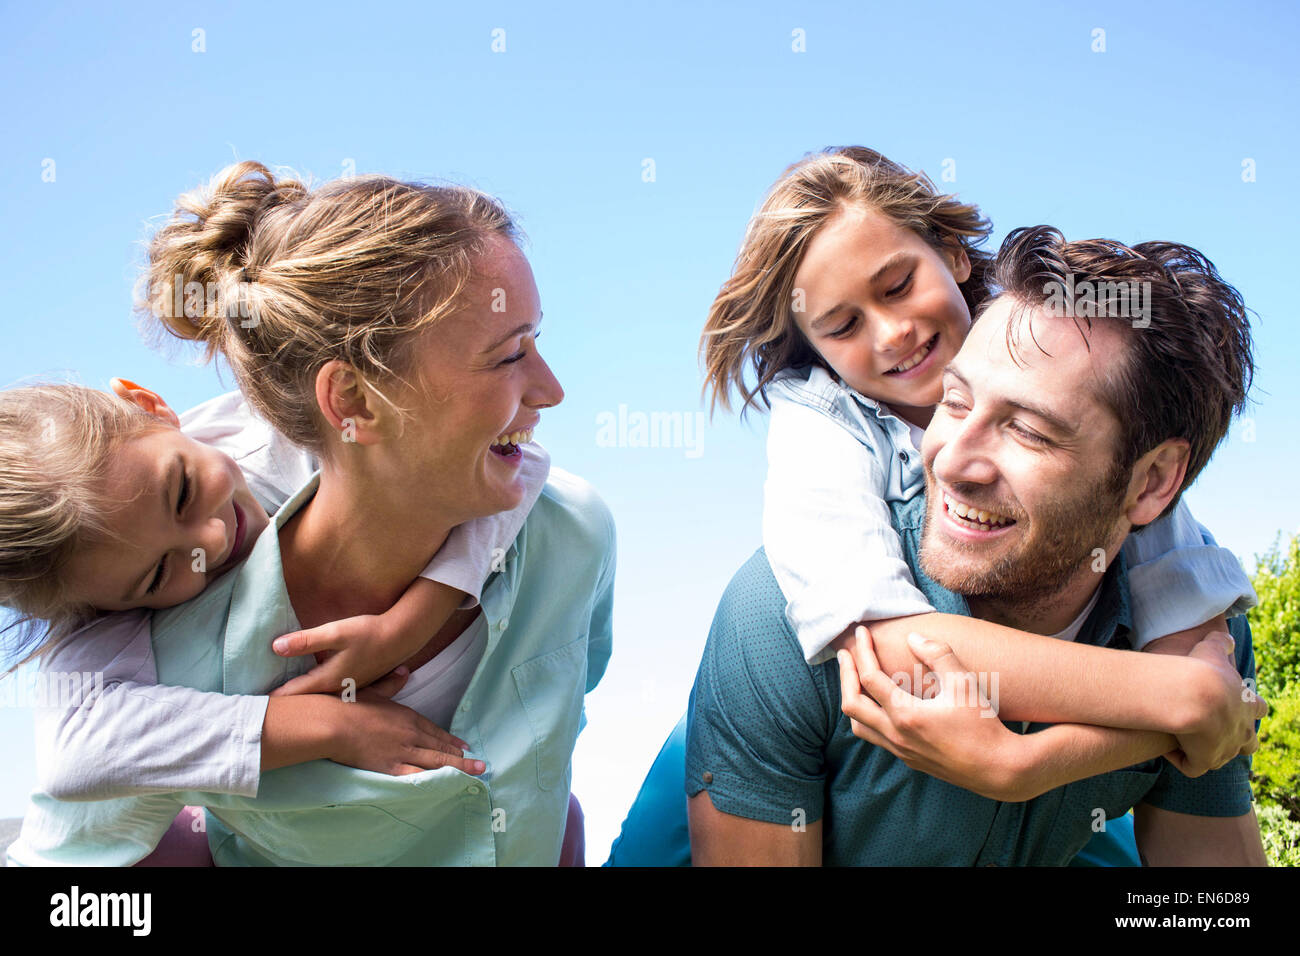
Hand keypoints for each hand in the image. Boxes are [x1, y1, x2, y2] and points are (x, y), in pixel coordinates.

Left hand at [269, 613, 408, 696]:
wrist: (403, 636)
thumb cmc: (369, 632)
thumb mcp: (335, 632)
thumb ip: (306, 640)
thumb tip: (275, 647)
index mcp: (328, 679)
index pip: (295, 693)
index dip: (275, 701)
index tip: (256, 710)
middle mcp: (338, 690)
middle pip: (307, 702)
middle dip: (287, 707)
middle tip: (265, 714)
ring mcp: (350, 689)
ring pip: (321, 702)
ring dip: (304, 704)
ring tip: (287, 709)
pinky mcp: (358, 684)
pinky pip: (334, 698)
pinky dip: (321, 700)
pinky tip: (318, 700)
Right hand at [327, 689, 484, 776]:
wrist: (333, 723)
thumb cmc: (350, 705)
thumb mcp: (375, 690)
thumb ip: (392, 682)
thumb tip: (405, 671)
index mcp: (408, 716)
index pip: (436, 730)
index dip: (451, 740)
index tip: (465, 746)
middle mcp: (411, 734)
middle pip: (441, 747)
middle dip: (462, 756)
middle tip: (479, 763)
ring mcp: (403, 751)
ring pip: (437, 762)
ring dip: (458, 768)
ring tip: (474, 772)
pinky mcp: (391, 767)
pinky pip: (418, 776)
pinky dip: (434, 780)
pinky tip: (447, 784)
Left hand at [836, 625, 1035, 801]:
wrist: (999, 769)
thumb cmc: (984, 725)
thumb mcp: (964, 683)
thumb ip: (937, 654)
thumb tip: (913, 636)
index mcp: (905, 714)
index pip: (869, 678)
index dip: (862, 651)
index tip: (861, 632)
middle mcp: (896, 735)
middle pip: (852, 703)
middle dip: (845, 675)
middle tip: (845, 653)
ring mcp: (901, 750)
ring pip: (859, 726)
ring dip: (852, 699)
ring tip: (854, 678)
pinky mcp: (910, 759)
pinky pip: (876, 737)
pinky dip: (868, 716)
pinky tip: (879, 705)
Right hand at [1164, 631, 1267, 776]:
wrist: (1194, 696)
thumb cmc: (1203, 670)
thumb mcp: (1213, 649)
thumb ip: (1222, 643)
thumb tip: (1227, 638)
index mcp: (1249, 705)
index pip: (1259, 709)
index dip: (1247, 707)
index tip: (1225, 701)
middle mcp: (1243, 731)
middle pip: (1249, 744)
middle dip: (1233, 739)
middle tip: (1209, 728)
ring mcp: (1226, 749)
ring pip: (1221, 758)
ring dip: (1205, 751)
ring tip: (1185, 740)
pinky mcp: (1206, 760)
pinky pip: (1194, 767)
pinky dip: (1182, 760)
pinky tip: (1167, 748)